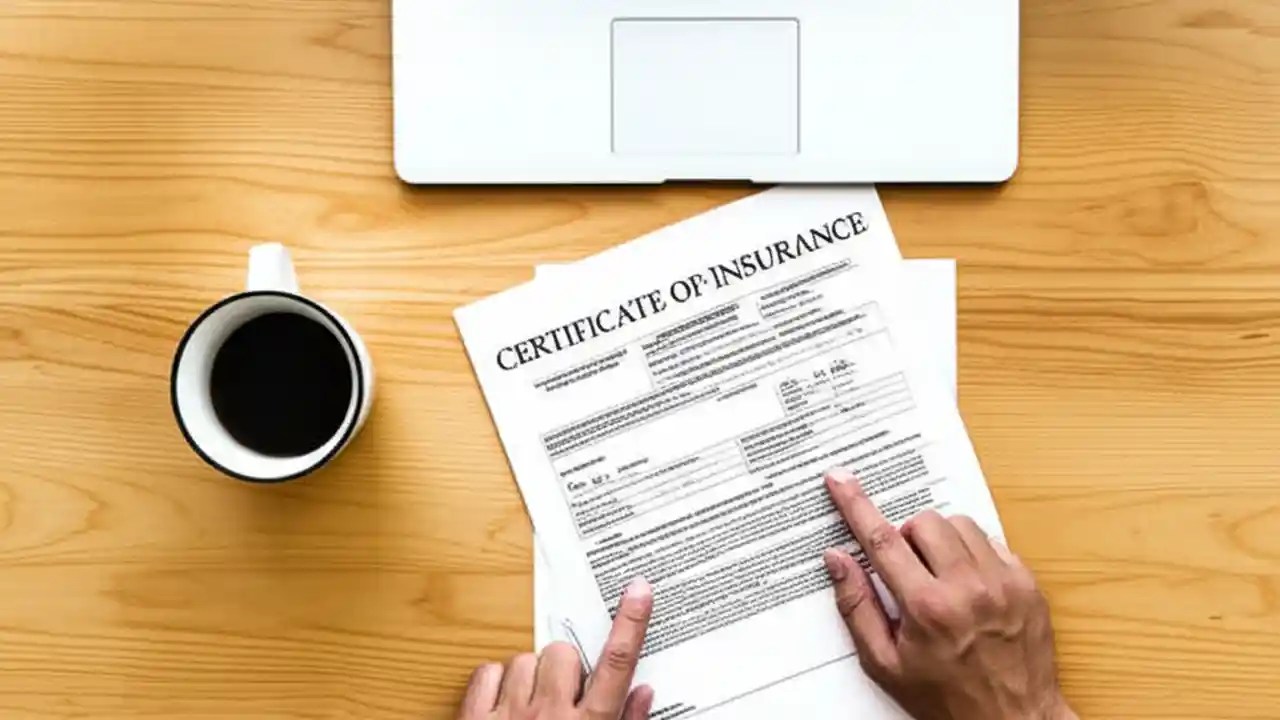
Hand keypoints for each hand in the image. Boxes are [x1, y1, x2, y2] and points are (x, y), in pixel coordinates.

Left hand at [456, 579, 654, 719]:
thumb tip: (643, 693)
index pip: (617, 664)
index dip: (631, 622)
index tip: (639, 590)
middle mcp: (550, 717)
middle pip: (563, 654)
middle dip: (565, 668)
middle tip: (563, 697)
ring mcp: (509, 717)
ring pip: (525, 659)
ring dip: (530, 676)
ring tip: (532, 707)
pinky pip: (487, 673)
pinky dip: (495, 683)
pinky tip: (504, 704)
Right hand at [822, 468, 1076, 719]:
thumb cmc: (947, 699)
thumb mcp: (885, 664)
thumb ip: (857, 607)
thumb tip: (837, 560)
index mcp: (927, 608)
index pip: (882, 541)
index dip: (856, 505)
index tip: (840, 480)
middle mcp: (968, 589)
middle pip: (924, 522)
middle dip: (907, 537)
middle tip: (908, 570)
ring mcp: (1003, 583)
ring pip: (960, 525)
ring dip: (941, 541)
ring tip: (940, 577)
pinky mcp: (1027, 584)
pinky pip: (992, 541)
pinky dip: (974, 553)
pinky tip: (969, 584)